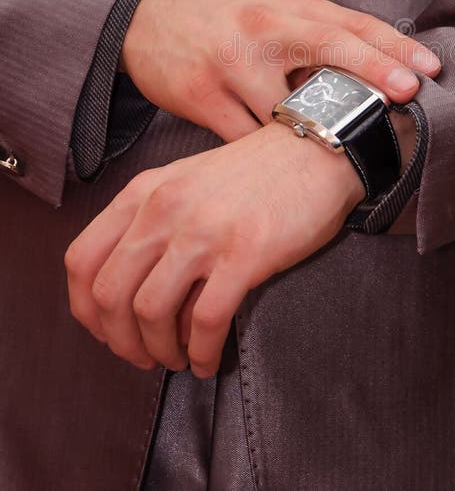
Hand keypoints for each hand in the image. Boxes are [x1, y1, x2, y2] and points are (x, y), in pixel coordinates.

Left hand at [65, 119, 390, 377]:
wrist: (315, 150)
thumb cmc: (256, 172)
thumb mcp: (187, 181)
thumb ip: (152, 220)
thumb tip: (134, 288)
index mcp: (145, 191)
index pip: (81, 261)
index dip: (86, 309)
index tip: (108, 331)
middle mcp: (164, 209)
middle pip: (110, 295)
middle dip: (122, 340)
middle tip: (145, 356)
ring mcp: (203, 231)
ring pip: (151, 313)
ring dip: (160, 351)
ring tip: (180, 359)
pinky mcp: (245, 253)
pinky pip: (206, 320)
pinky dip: (202, 352)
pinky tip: (210, 360)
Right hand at [120, 0, 439, 140]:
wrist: (147, 18)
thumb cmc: (226, 19)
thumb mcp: (272, 11)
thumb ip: (319, 34)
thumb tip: (380, 70)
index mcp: (287, 8)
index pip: (350, 23)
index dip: (392, 46)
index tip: (428, 69)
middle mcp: (263, 30)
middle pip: (328, 47)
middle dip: (373, 71)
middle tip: (409, 93)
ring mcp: (231, 63)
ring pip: (288, 108)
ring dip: (318, 130)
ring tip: (344, 147)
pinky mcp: (201, 96)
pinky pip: (247, 138)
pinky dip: (269, 153)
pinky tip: (286, 165)